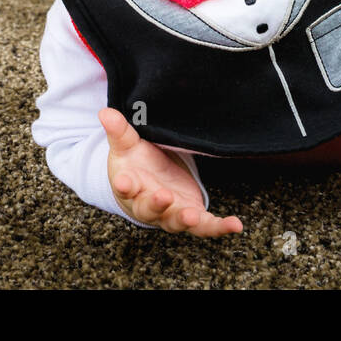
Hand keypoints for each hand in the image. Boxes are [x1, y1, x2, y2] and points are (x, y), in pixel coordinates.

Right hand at [99, 107, 242, 236]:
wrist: (149, 185)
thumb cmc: (136, 165)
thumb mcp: (127, 146)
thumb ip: (119, 131)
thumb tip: (105, 113)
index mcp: (130, 186)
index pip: (124, 186)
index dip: (125, 185)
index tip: (124, 181)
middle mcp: (147, 204)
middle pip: (149, 208)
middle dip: (156, 204)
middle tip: (162, 196)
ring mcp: (170, 213)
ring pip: (175, 221)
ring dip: (184, 219)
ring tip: (193, 216)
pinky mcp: (191, 217)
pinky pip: (205, 226)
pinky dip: (219, 227)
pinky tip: (235, 225)